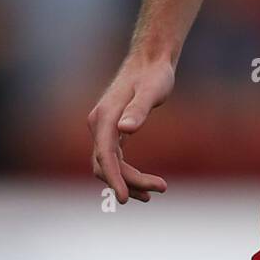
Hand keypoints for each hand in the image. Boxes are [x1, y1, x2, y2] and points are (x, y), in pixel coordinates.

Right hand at [87, 56, 174, 202]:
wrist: (151, 60)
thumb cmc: (154, 75)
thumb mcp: (152, 91)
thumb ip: (139, 110)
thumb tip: (125, 130)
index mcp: (104, 118)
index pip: (105, 156)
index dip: (114, 179)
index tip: (124, 199)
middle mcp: (98, 125)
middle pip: (106, 165)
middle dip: (130, 181)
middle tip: (161, 188)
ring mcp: (103, 128)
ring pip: (109, 165)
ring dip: (129, 181)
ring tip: (156, 191)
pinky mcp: (111, 130)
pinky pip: (114, 159)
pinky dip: (127, 173)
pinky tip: (144, 184)